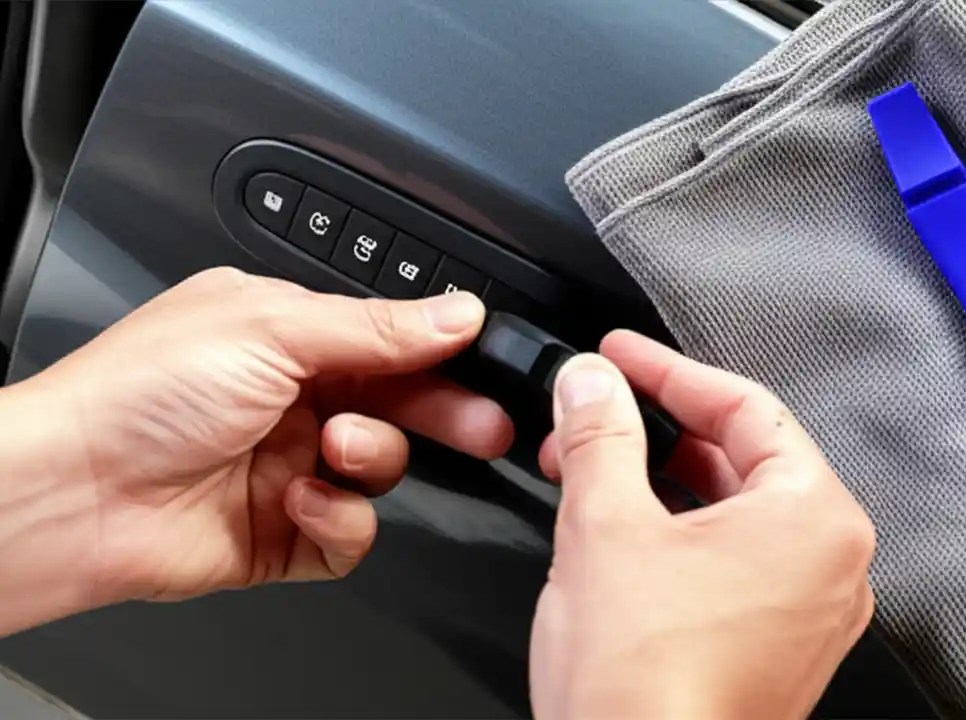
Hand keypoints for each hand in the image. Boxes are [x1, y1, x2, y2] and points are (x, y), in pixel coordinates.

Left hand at [0, 268, 511, 633]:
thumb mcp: (272, 330)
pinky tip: (304, 499)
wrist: (76, 494)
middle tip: (483, 425)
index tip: (483, 360)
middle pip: (401, 405)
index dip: (440, 352)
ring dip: (370, 457)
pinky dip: (340, 518)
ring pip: (383, 467)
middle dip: (445, 413)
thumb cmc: (141, 395)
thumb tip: (457, 311)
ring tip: (334, 449)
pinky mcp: (287, 532)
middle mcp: (292, 399)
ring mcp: (291, 466)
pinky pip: (354, 530)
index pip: (389, 339)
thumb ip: (377, 326)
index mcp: (286, 335)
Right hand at [530, 331, 875, 718]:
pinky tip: (622, 529)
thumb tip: (592, 384)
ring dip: (660, 481)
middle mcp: (831, 562)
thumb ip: (600, 435)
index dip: (667, 371)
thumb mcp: (605, 526)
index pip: (744, 406)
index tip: (619, 356)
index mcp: (814, 516)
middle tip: (594, 410)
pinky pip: (735, 563)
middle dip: (656, 429)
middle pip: (743, 456)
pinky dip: (679, 534)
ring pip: (734, 512)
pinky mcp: (778, 648)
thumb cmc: (645, 683)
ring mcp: (809, 611)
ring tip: (591, 469)